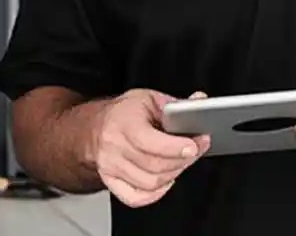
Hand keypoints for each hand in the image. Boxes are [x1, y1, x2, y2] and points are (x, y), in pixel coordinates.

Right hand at [92, 89, 210, 206]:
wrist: (96, 126)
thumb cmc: (124, 112)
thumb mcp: (148, 99)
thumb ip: (175, 104)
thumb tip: (199, 102)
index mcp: (123, 122)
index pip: (149, 141)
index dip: (175, 147)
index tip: (194, 146)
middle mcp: (114, 146)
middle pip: (154, 165)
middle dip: (182, 160)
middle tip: (196, 150)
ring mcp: (111, 167)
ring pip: (149, 183)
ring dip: (173, 174)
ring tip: (181, 162)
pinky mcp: (110, 182)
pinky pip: (136, 197)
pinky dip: (155, 193)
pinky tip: (164, 180)